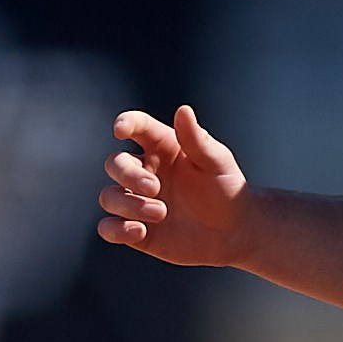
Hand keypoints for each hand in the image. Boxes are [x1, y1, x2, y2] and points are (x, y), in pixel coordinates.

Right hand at [97, 105, 252, 267]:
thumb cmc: (227, 188)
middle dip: (128, 175)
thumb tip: (183, 110)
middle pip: (115, 164)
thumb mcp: (217, 161)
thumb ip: (197, 139)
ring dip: (129, 205)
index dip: (125, 123)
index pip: (138, 127)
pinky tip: (140, 231)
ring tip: (161, 213)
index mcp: (163, 147)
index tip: (120, 129)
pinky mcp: (136, 229)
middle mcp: (145, 171)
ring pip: (110, 196)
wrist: (234, 231)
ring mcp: (138, 201)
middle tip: (155, 188)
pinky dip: (116, 230)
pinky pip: (108, 228)